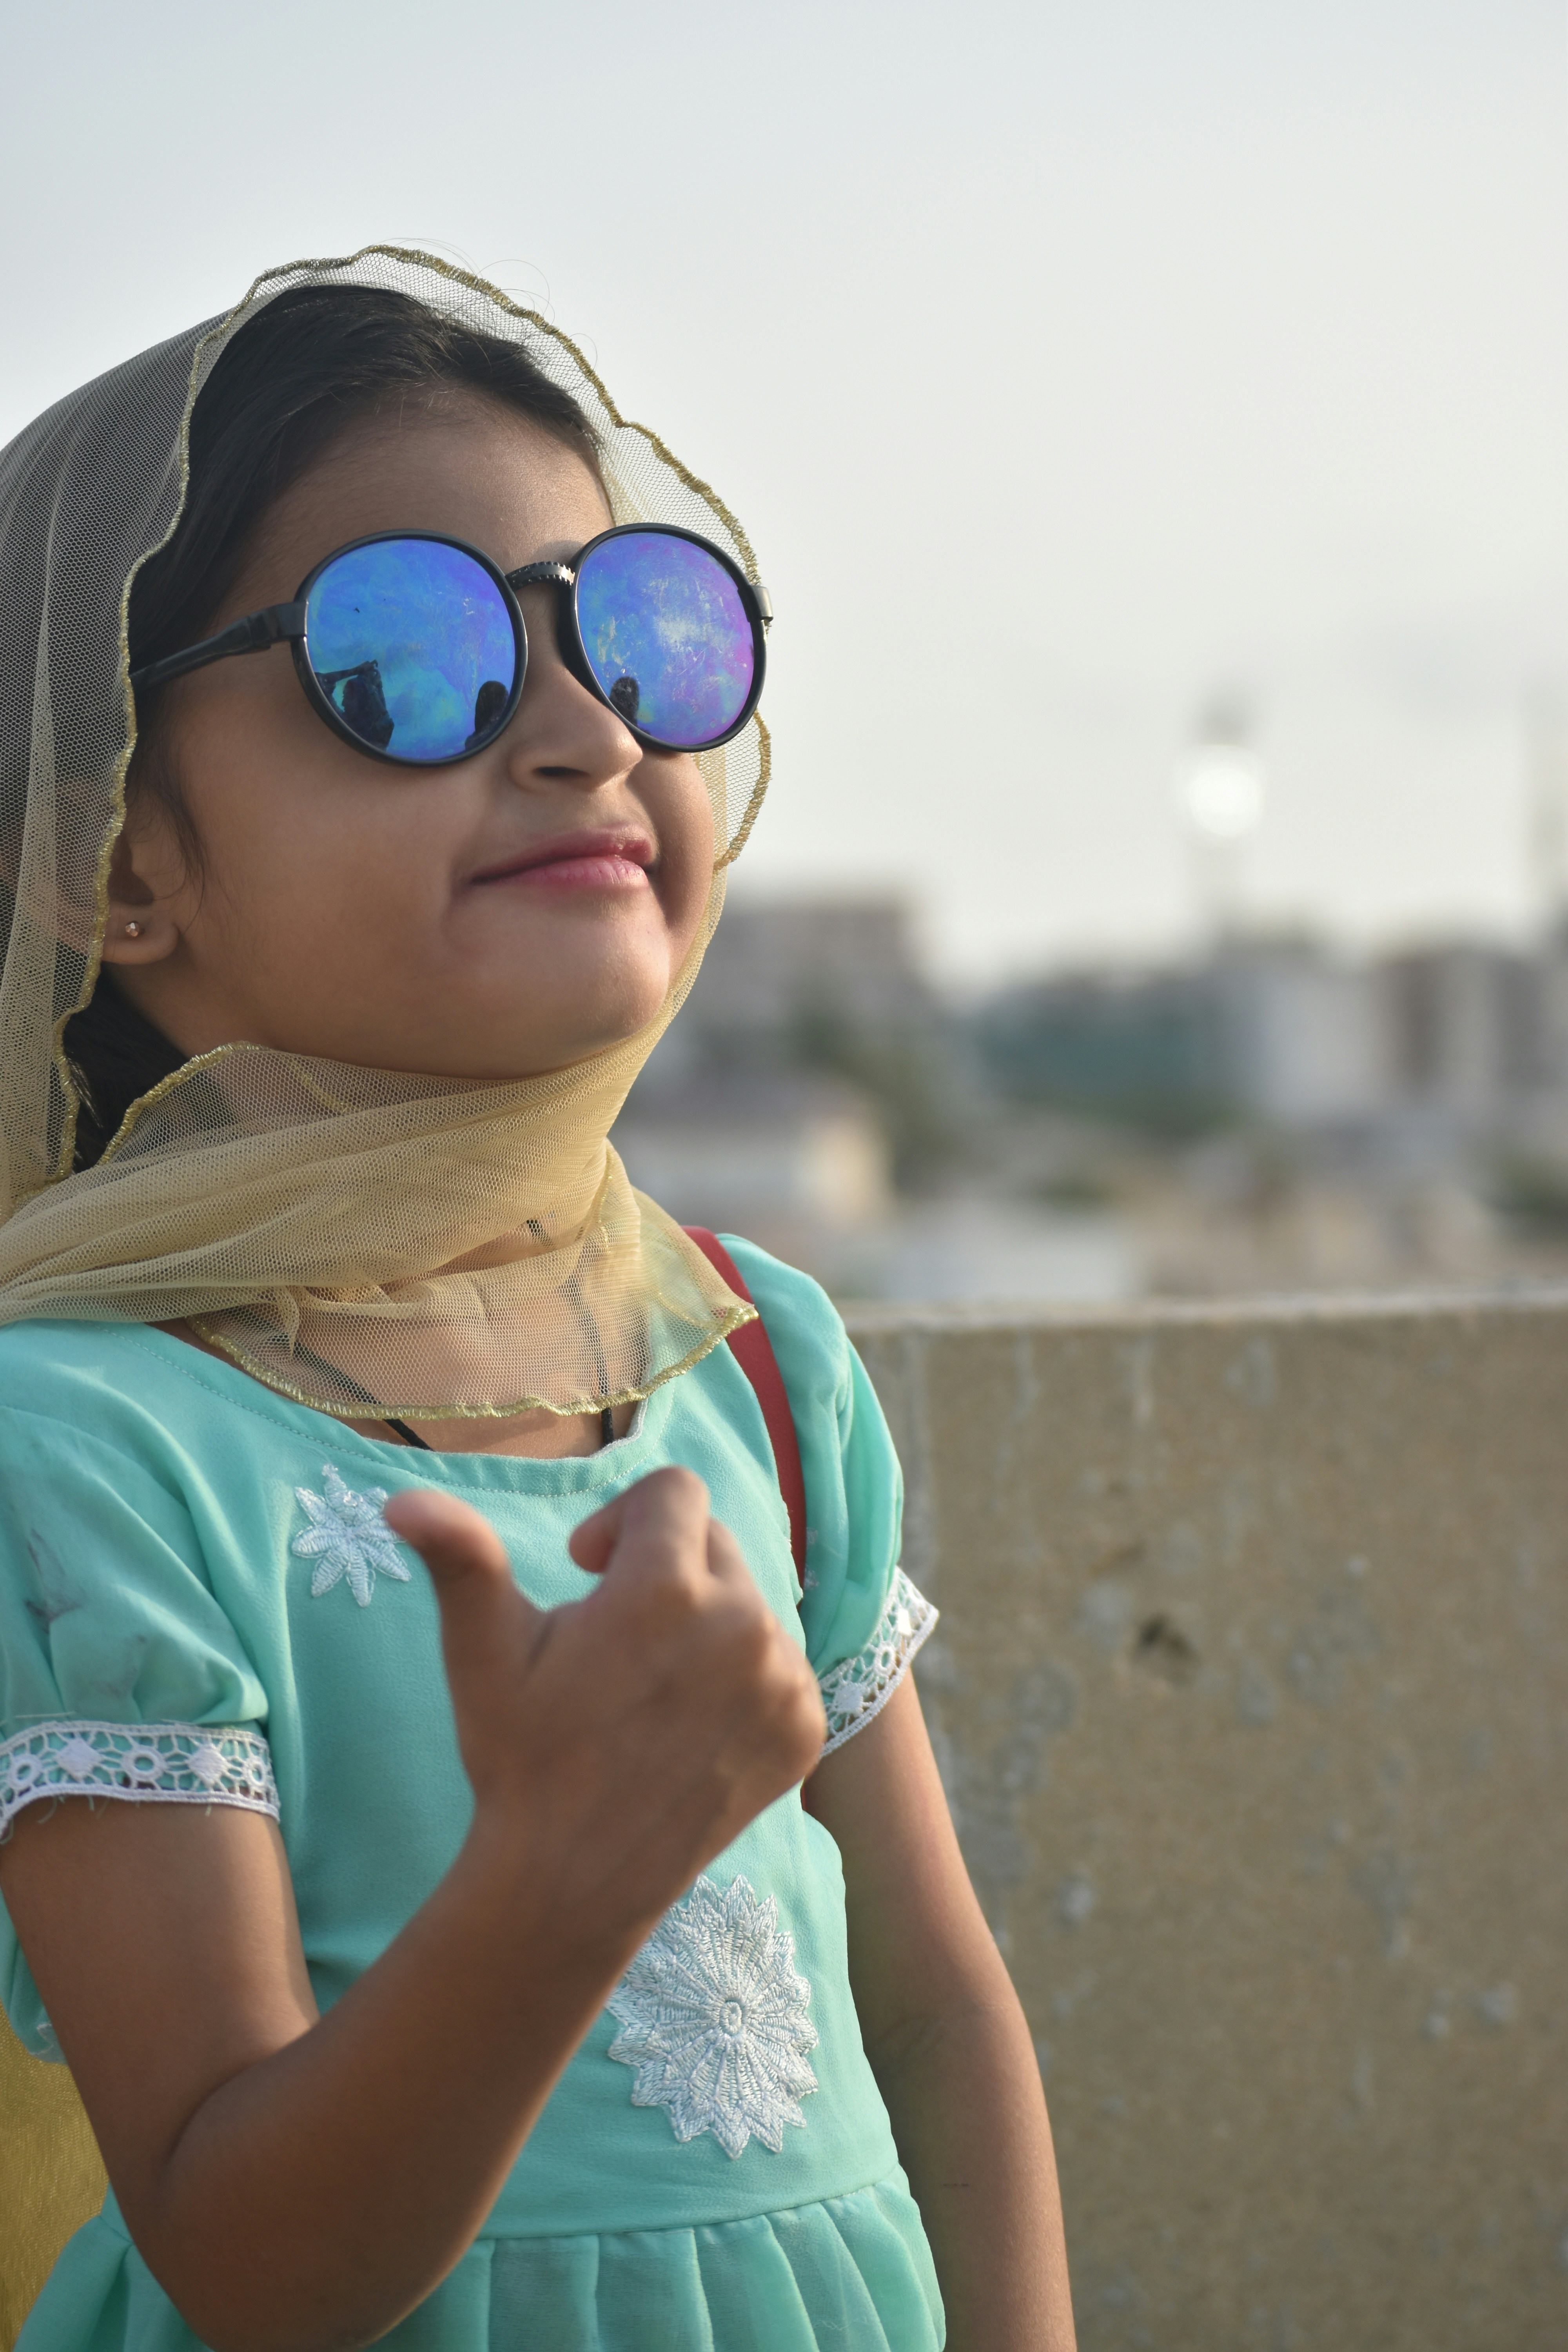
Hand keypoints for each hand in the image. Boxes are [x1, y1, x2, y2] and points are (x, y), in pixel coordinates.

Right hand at [382, 1469, 824, 1957]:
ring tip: (649, 1685)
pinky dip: (742, 1680)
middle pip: (713, 1542)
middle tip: (615, 1638)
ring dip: (704, 1622)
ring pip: (748, 1602)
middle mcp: (742, 1625)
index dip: (621, 1519)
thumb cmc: (520, 1756)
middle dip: (664, 1567)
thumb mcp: (483, 1652)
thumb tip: (401, 1501)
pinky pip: (781, 1664)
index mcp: (664, 1589)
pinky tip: (689, 1723)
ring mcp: (782, 1681)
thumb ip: (460, 1559)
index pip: (674, 1491)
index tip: (590, 1570)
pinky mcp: (804, 1727)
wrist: (571, 1879)